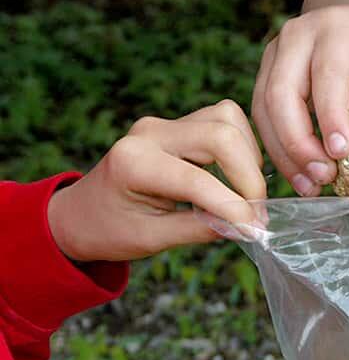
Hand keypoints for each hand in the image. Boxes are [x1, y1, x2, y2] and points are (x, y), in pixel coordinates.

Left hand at [48, 100, 265, 261]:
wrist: (81, 213)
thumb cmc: (110, 230)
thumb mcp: (151, 239)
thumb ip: (200, 230)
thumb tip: (246, 226)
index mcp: (134, 163)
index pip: (199, 180)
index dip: (235, 208)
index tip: (255, 231)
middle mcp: (150, 132)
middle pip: (222, 135)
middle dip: (250, 178)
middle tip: (256, 215)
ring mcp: (165, 124)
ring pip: (228, 120)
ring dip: (248, 159)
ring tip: (246, 195)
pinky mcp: (178, 124)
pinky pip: (225, 121)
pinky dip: (242, 149)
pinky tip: (236, 179)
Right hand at [251, 0, 348, 195]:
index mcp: (339, 29)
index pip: (328, 75)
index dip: (331, 117)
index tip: (342, 154)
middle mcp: (299, 37)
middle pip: (282, 93)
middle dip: (300, 143)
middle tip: (325, 177)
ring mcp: (276, 55)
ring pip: (265, 110)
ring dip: (286, 154)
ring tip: (312, 185)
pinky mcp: (268, 77)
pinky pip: (264, 119)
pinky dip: (280, 152)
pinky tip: (302, 175)